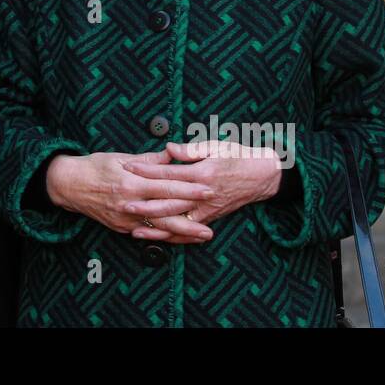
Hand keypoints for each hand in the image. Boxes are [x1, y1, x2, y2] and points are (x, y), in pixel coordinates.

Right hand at [45, 153, 214, 241]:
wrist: (69, 185)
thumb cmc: (94, 166)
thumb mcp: (120, 157)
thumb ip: (149, 159)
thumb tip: (172, 154)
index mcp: (131, 181)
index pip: (166, 186)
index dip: (188, 188)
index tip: (208, 188)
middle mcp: (129, 202)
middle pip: (167, 211)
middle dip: (192, 216)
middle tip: (214, 218)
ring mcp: (125, 218)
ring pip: (160, 227)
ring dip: (184, 233)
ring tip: (204, 235)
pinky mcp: (121, 227)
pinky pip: (147, 233)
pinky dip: (166, 236)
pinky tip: (181, 239)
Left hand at [123, 140, 282, 242]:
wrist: (262, 175)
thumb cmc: (237, 156)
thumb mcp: (216, 146)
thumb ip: (190, 149)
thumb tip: (168, 148)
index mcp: (203, 172)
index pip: (168, 172)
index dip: (146, 170)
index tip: (128, 167)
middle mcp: (204, 193)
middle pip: (169, 200)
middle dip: (144, 202)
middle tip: (122, 202)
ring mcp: (207, 209)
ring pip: (177, 220)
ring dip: (155, 225)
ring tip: (133, 227)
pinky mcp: (210, 218)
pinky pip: (188, 230)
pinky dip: (172, 236)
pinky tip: (157, 239)